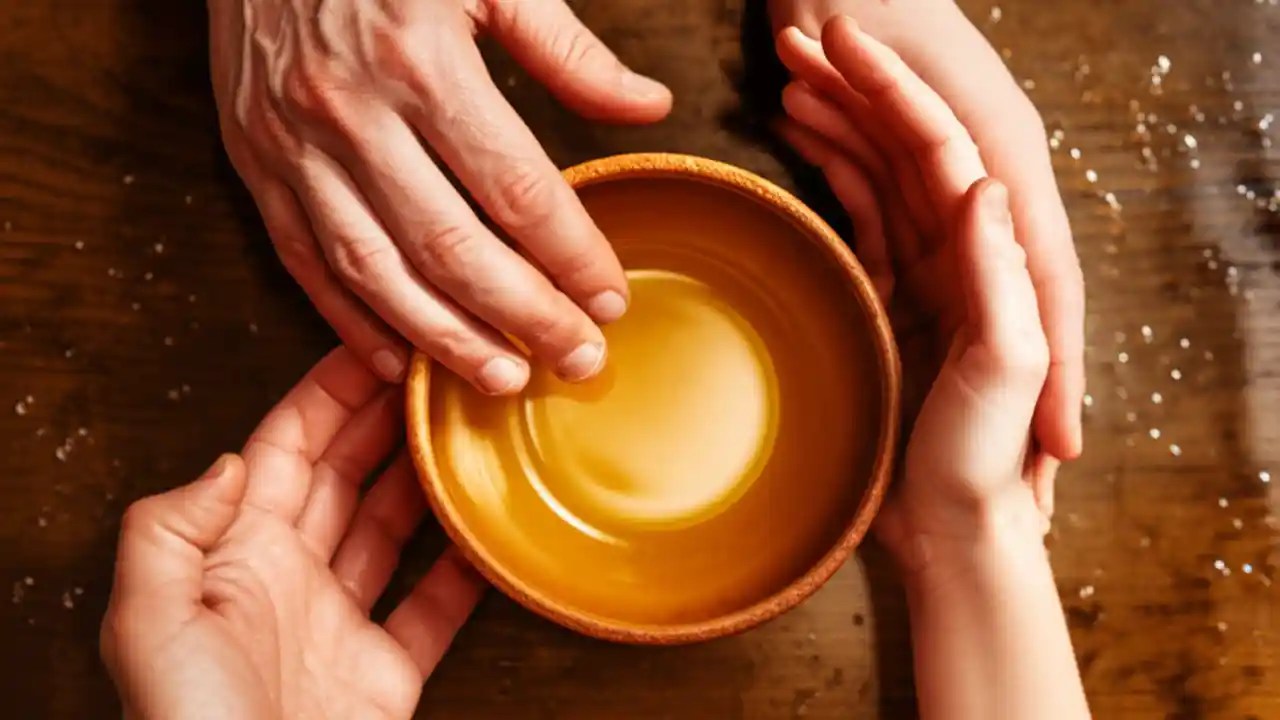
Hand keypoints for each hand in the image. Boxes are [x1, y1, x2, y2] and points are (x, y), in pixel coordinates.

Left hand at [100, 349, 484, 718]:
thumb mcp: (148, 620)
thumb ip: (171, 529)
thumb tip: (232, 459)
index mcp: (234, 554)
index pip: (288, 450)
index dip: (329, 394)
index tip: (379, 348)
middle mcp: (290, 577)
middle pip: (348, 474)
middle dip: (388, 419)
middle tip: (439, 377)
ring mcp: (341, 621)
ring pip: (394, 528)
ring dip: (428, 478)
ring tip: (470, 433)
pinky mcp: (386, 672)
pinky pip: (434, 606)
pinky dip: (466, 571)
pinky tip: (489, 533)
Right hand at [207, 0, 672, 392]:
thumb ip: (568, 48)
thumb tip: (648, 106)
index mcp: (421, 61)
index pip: (515, 188)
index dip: (569, 254)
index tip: (610, 298)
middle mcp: (352, 114)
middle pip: (452, 247)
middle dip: (524, 316)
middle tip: (577, 359)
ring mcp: (294, 144)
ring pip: (377, 269)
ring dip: (444, 336)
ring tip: (503, 378)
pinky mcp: (254, 161)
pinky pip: (304, 259)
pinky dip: (351, 319)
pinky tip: (402, 356)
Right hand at [769, 0, 1083, 460]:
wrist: (952, 535)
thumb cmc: (980, 459)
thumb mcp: (1002, 363)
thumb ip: (999, 276)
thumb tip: (978, 188)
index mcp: (994, 258)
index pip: (941, 148)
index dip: (895, 90)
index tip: (846, 40)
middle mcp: (961, 250)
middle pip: (906, 145)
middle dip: (858, 90)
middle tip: (800, 43)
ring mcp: (922, 269)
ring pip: (880, 168)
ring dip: (842, 119)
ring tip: (790, 78)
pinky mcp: (888, 296)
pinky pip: (863, 210)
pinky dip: (834, 169)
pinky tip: (800, 140)